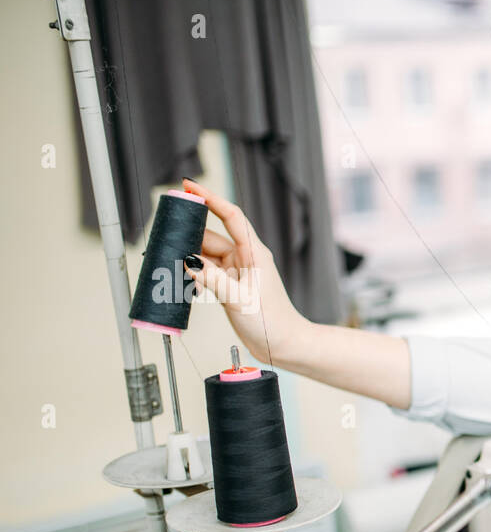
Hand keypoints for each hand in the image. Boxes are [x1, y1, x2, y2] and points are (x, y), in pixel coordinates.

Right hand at [179, 179, 308, 364]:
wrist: (283, 344)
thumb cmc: (273, 322)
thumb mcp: (239, 298)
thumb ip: (212, 279)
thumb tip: (188, 261)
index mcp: (253, 253)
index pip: (231, 216)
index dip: (210, 199)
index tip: (189, 187)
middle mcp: (245, 258)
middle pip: (210, 236)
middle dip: (188, 235)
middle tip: (166, 234)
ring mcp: (236, 272)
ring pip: (205, 255)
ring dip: (188, 257)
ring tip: (168, 260)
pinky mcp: (229, 285)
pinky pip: (205, 271)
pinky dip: (193, 273)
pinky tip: (181, 278)